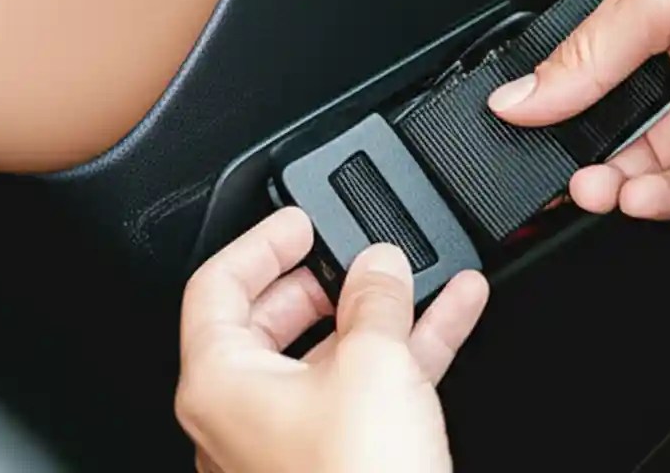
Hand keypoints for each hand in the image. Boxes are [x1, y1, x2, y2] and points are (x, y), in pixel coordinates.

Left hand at [175, 208, 489, 472]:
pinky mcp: (335, 462)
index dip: (260, 242)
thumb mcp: (372, 362)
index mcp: (220, 382)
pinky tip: (452, 314)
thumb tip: (379, 265)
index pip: (217, 287)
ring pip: (330, 354)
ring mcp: (288, 444)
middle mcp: (242, 415)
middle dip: (326, 279)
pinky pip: (366, 389)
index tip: (299, 221)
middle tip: (357, 252)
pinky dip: (405, 350)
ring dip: (380, 311)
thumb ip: (375, 297)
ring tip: (422, 274)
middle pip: (273, 320)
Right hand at [489, 0, 669, 219]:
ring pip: (658, 160)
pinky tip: (641, 195)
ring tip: (596, 190)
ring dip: (622, 181)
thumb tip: (519, 98)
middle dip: (585, 158)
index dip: (555, 113)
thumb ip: (583, 61)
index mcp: (642, 17)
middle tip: (560, 179)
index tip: (523, 138)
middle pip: (619, 127)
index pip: (585, 78)